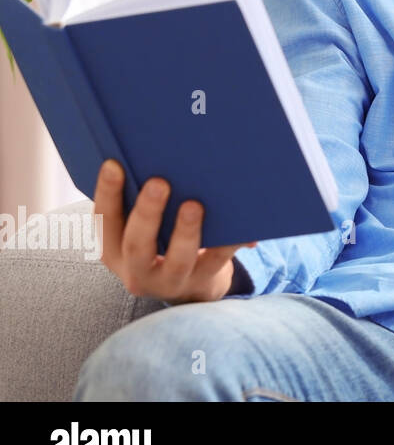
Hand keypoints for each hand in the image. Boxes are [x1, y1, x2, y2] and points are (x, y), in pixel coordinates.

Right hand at [93, 158, 257, 302]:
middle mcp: (137, 270)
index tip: (114, 164)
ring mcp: (171, 280)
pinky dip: (229, 242)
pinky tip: (239, 225)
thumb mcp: (145, 229)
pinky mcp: (203, 281)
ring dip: (186, 231)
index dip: (107, 193)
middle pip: (137, 244)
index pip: (105, 221)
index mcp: (115, 250)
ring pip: (177, 259)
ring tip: (194, 205)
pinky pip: (218, 260)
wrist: (192, 286)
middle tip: (158, 183)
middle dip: (147, 212)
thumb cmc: (164, 241)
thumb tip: (162, 158)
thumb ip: (142, 202)